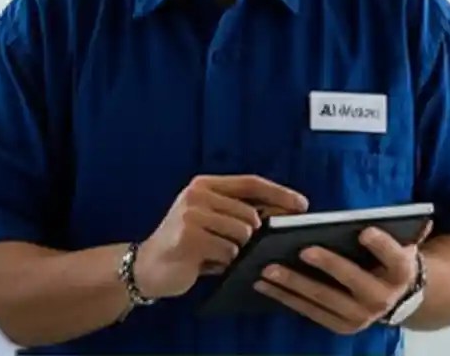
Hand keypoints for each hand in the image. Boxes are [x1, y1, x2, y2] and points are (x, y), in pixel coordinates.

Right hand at [135, 175, 308, 298]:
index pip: (251, 182)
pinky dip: (224, 262)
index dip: (279, 193)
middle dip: (253, 236)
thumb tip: (284, 213)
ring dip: (237, 251)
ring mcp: (191, 214)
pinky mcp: (189, 237)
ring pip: (243, 233)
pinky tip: (206, 262)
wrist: (146, 267)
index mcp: (204, 185)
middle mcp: (197, 194)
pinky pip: (228, 251)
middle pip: (250, 213)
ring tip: (216, 254)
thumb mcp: (211, 220)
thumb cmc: (186, 245)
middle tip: (237, 248)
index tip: (302, 205)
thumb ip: (240, 212)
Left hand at [254, 222, 431, 333]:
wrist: (394, 296)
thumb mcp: (396, 241)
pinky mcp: (341, 326)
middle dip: (328, 264)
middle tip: (303, 249)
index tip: (364, 231)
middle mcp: (382, 298)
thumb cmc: (387, 256)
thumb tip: (370, 217)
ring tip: (268, 267)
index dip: (381, 245)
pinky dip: (285, 297)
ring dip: (294, 283)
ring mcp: (361, 316)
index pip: (394, 257)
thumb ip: (387, 228)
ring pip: (324, 298)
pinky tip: (265, 284)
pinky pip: (309, 311)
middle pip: (353, 280)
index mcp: (401, 272)